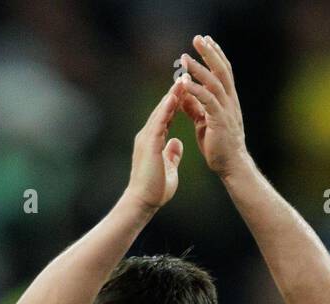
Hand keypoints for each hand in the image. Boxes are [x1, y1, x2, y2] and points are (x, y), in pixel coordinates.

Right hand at [124, 86, 184, 212]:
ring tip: (183, 79)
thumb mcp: (169, 168)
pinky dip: (167, 109)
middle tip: (185, 74)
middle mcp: (148, 135)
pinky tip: (174, 97)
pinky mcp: (149, 144)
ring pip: (161, 112)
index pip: (166, 116)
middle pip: (163, 109)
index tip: (186, 89)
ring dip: (172, 95)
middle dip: (175, 92)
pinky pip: (159, 122)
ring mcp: (147, 138)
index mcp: (153, 140)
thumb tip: (177, 143)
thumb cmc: (155, 189)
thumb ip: (172, 154)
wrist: (143, 202)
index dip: (176, 102)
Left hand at [174, 35, 248, 178]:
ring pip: (214, 83)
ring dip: (199, 68)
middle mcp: (230, 102)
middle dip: (210, 53)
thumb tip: (183, 94)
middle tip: (198, 38)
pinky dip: (195, 90)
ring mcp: (226, 111)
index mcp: (228, 101)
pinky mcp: (219, 121)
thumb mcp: (204, 122)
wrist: (231, 166)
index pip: (224, 72)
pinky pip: (207, 101)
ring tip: (184, 58)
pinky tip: (184, 82)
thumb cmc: (219, 147)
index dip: (216, 55)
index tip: (206, 41)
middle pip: (222, 71)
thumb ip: (195, 107)